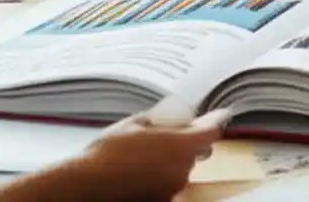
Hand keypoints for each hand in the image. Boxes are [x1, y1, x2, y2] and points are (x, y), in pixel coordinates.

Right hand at [69, 111, 223, 201]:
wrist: (86, 186)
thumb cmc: (108, 152)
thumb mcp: (134, 124)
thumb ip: (160, 120)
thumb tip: (171, 118)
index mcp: (181, 145)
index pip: (211, 131)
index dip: (216, 121)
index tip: (222, 115)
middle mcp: (183, 169)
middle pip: (195, 151)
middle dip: (185, 143)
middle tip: (164, 136)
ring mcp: (173, 189)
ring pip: (179, 169)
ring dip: (169, 161)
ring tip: (140, 157)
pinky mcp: (162, 201)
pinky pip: (166, 184)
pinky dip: (158, 178)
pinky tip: (137, 173)